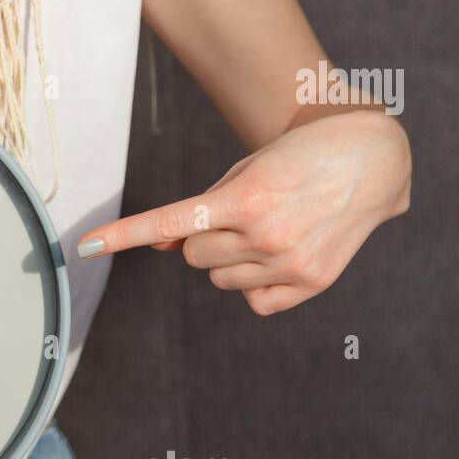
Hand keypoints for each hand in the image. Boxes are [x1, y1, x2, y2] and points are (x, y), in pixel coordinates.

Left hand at [78, 110, 410, 315]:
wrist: (374, 157)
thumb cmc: (296, 158)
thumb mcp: (244, 173)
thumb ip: (199, 212)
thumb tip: (158, 245)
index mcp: (246, 199)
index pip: (170, 223)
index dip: (124, 235)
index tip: (84, 246)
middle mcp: (266, 235)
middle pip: (192, 255)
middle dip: (204, 238)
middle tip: (241, 213)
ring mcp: (290, 264)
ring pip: (218, 279)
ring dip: (230, 259)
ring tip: (269, 227)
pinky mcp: (312, 283)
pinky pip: (253, 301)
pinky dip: (255, 284)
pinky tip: (281, 256)